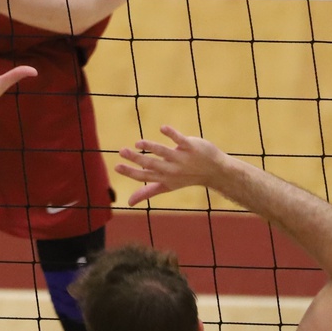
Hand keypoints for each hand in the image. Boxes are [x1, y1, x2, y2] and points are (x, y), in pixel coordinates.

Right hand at [115, 125, 232, 204]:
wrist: (215, 172)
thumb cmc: (187, 177)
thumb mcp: (167, 186)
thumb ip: (148, 191)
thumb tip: (129, 202)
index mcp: (164, 178)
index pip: (144, 176)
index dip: (130, 172)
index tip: (116, 166)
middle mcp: (171, 170)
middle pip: (151, 164)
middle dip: (135, 159)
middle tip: (122, 151)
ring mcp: (181, 158)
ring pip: (164, 152)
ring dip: (150, 147)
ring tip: (138, 143)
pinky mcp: (190, 147)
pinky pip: (180, 140)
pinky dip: (172, 134)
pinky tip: (162, 128)